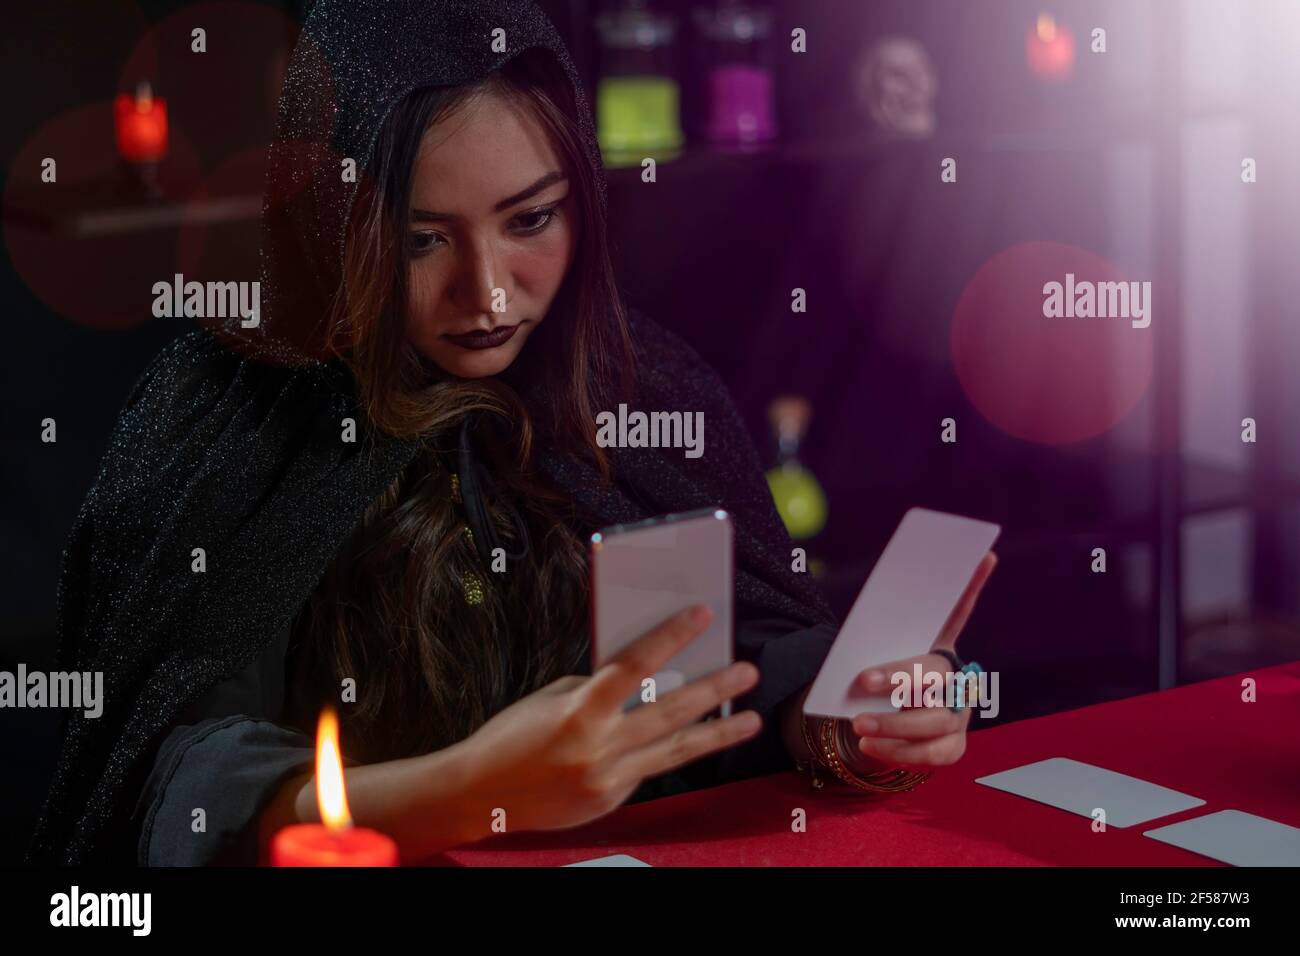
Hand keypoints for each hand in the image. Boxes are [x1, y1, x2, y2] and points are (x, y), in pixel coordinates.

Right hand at [458, 605, 761, 833]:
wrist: (480, 795)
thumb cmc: (511, 737)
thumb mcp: (552, 698)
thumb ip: (597, 689)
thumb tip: (644, 677)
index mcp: (579, 711)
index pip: (635, 665)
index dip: (671, 636)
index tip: (701, 615)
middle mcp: (598, 748)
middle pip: (670, 712)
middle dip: (714, 691)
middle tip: (747, 672)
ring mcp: (607, 779)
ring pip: (674, 751)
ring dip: (717, 733)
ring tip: (751, 720)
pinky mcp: (610, 800)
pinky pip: (645, 770)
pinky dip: (663, 753)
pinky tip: (686, 740)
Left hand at [844, 551, 997, 771]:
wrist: (885, 721)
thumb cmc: (881, 680)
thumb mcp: (876, 653)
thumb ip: (872, 644)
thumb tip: (851, 644)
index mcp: (940, 646)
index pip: (959, 608)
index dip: (974, 583)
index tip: (984, 555)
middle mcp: (957, 678)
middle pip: (935, 674)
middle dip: (899, 676)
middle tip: (862, 681)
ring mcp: (960, 714)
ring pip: (935, 721)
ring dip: (893, 724)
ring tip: (858, 725)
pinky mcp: (953, 745)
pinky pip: (931, 754)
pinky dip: (897, 752)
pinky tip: (869, 746)